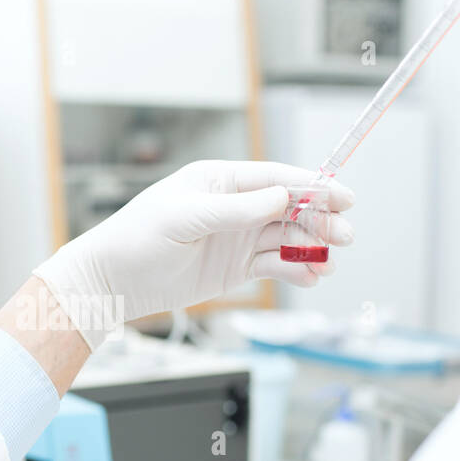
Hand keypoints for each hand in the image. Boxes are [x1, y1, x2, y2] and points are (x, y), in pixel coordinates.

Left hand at [33, 160, 354, 348]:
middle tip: (346, 235)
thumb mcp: (184, 218)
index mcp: (220, 181)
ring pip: (287, 239)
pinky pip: (275, 266)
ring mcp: (236, 237)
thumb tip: (281, 196)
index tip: (344, 195)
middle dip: (321, 220)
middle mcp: (234, 206)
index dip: (313, 185)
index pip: (276, 178)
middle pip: (291, 208)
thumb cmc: (137, 238)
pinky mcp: (235, 268)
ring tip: (330, 263)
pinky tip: (311, 277)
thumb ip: (234, 210)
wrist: (113, 282)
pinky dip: (295, 271)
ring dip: (312, 248)